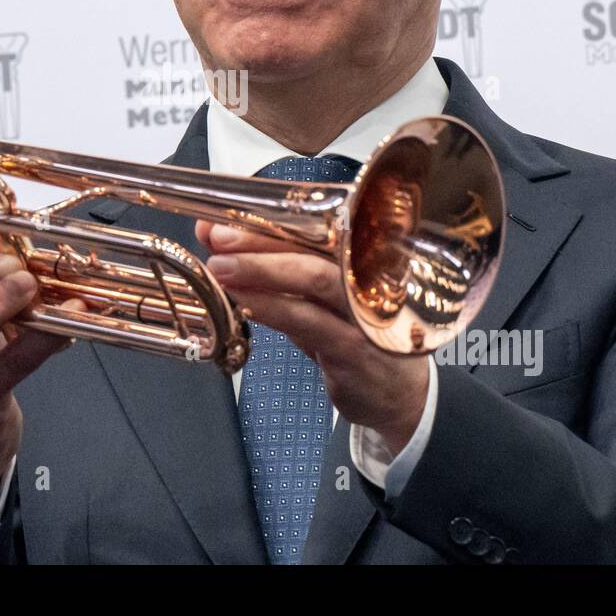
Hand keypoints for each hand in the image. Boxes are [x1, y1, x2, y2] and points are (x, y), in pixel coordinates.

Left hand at [197, 220, 428, 451]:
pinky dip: (272, 307)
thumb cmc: (355, 338)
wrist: (399, 397)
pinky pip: (308, 321)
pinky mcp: (355, 347)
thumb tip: (224, 251)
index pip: (310, 226)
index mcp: (359, 254)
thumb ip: (278, 278)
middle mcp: (367, 273)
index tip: (217, 218)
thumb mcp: (318, 303)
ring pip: (312, 277)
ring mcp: (363, 310)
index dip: (262, 218)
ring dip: (261, 269)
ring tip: (220, 265)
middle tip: (216, 236)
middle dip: (259, 237)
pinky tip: (243, 301)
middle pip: (312, 244)